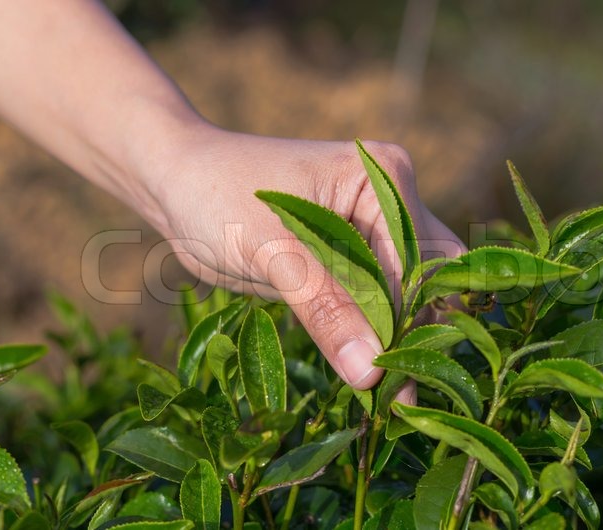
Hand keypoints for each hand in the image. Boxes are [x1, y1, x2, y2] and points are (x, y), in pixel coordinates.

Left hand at [146, 124, 465, 390]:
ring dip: (393, 341)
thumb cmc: (217, 195)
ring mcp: (373, 232)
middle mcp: (390, 202)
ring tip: (384, 397)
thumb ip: (325, 307)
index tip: (391, 374)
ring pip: (405, 297)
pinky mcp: (351, 260)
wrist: (176, 184)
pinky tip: (364, 377)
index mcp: (383, 180)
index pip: (419, 262)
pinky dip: (370, 336)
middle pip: (426, 280)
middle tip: (397, 392)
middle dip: (414, 333)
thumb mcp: (272, 251)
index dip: (410, 319)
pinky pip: (376, 303)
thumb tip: (369, 373)